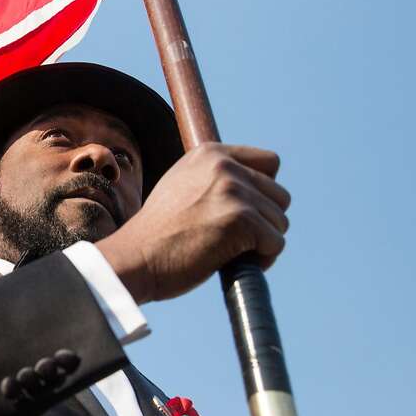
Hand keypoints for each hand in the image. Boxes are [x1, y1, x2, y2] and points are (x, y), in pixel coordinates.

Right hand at [95, 143, 289, 302]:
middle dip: (263, 221)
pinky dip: (262, 259)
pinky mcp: (241, 219)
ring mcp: (233, 191)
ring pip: (279, 221)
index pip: (270, 163)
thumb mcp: (182, 186)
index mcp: (210, 153)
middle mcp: (224, 166)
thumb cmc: (157, 233)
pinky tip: (231, 262)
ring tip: (228, 251)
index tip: (241, 212)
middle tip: (233, 239)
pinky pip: (276, 243)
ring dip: (261, 242)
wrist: (135, 258)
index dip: (263, 192)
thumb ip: (214, 178)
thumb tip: (254, 186)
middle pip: (279, 196)